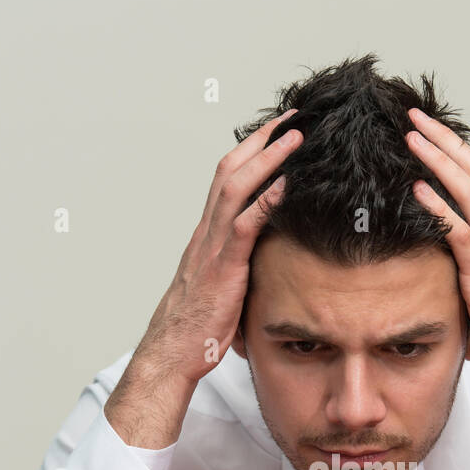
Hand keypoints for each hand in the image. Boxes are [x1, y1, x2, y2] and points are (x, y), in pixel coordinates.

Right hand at [135, 108, 303, 387]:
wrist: (172, 352)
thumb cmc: (197, 326)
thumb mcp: (222, 286)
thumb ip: (240, 265)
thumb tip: (268, 260)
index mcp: (207, 234)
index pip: (228, 179)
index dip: (252, 151)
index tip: (278, 131)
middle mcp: (207, 232)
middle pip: (231, 170)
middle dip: (262, 140)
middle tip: (293, 117)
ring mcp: (213, 248)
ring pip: (236, 188)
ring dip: (267, 159)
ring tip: (296, 137)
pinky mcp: (223, 269)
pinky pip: (243, 226)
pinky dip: (266, 201)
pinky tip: (287, 184)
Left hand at [405, 107, 469, 382]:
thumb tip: (443, 269)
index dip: (455, 150)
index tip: (432, 132)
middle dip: (443, 139)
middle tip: (415, 117)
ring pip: (466, 189)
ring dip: (436, 160)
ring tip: (411, 138)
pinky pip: (459, 230)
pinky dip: (437, 206)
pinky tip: (416, 189)